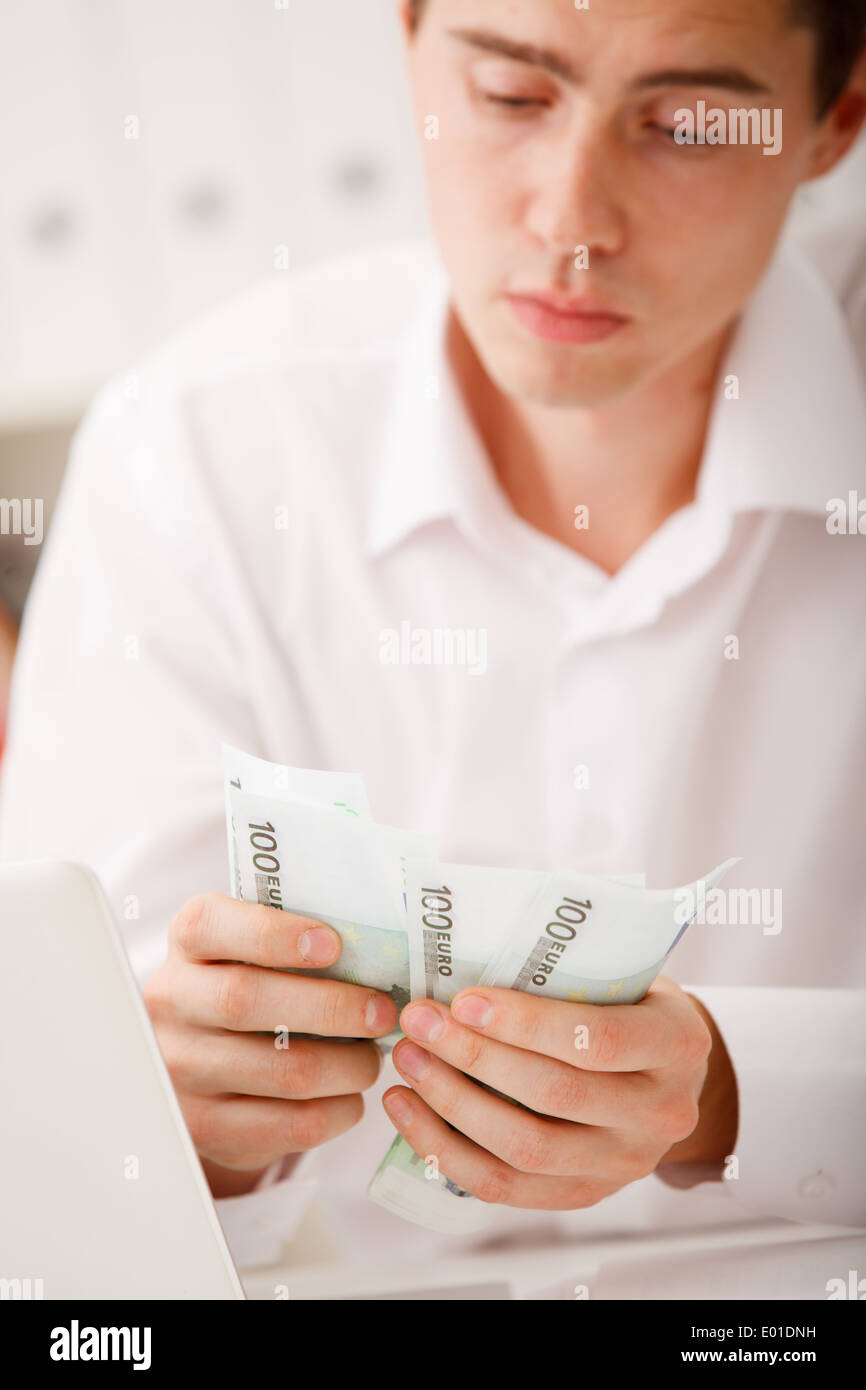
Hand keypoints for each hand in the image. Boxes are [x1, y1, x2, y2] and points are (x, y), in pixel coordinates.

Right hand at [143, 894, 397, 1197]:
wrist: (201, 1061)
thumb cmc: (251, 986)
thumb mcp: (251, 950)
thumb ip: (297, 939)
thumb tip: (378, 949)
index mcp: (188, 942)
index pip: (210, 925)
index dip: (272, 934)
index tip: (332, 944)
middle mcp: (170, 1003)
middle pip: (245, 1001)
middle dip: (331, 1007)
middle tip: (382, 1012)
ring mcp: (181, 1071)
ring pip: (281, 1071)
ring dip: (346, 1065)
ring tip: (373, 1056)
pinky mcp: (206, 1128)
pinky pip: (289, 1124)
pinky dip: (337, 1109)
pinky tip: (351, 1094)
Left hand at [382, 976, 736, 1210]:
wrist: (671, 1074)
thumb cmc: (631, 1004)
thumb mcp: (625, 974)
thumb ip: (568, 972)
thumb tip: (467, 956)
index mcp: (677, 1044)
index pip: (597, 1039)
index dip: (526, 1023)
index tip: (463, 1000)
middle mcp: (661, 1113)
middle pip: (554, 1095)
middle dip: (474, 1056)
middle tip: (418, 1022)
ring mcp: (625, 1164)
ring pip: (525, 1149)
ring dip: (452, 1104)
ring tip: (407, 1061)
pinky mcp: (586, 1194)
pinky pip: (506, 1186)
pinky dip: (447, 1150)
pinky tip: (407, 1110)